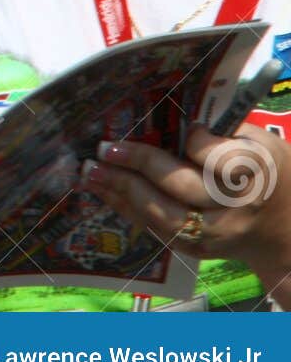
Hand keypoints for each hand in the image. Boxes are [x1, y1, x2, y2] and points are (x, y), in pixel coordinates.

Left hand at [82, 124, 290, 295]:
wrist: (284, 227)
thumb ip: (219, 129)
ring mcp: (218, 233)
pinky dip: (127, 208)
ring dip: (122, 191)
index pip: (222, 158)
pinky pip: (157, 230)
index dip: (197, 141)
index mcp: (257, 170)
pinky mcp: (199, 250)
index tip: (179, 126)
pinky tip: (103, 190)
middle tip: (104, 148)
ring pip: (164, 215)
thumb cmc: (264, 170)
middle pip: (184, 187)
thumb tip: (166, 110)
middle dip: (140, 165)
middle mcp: (237, 206)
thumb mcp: (256, 141)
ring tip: (91, 171)